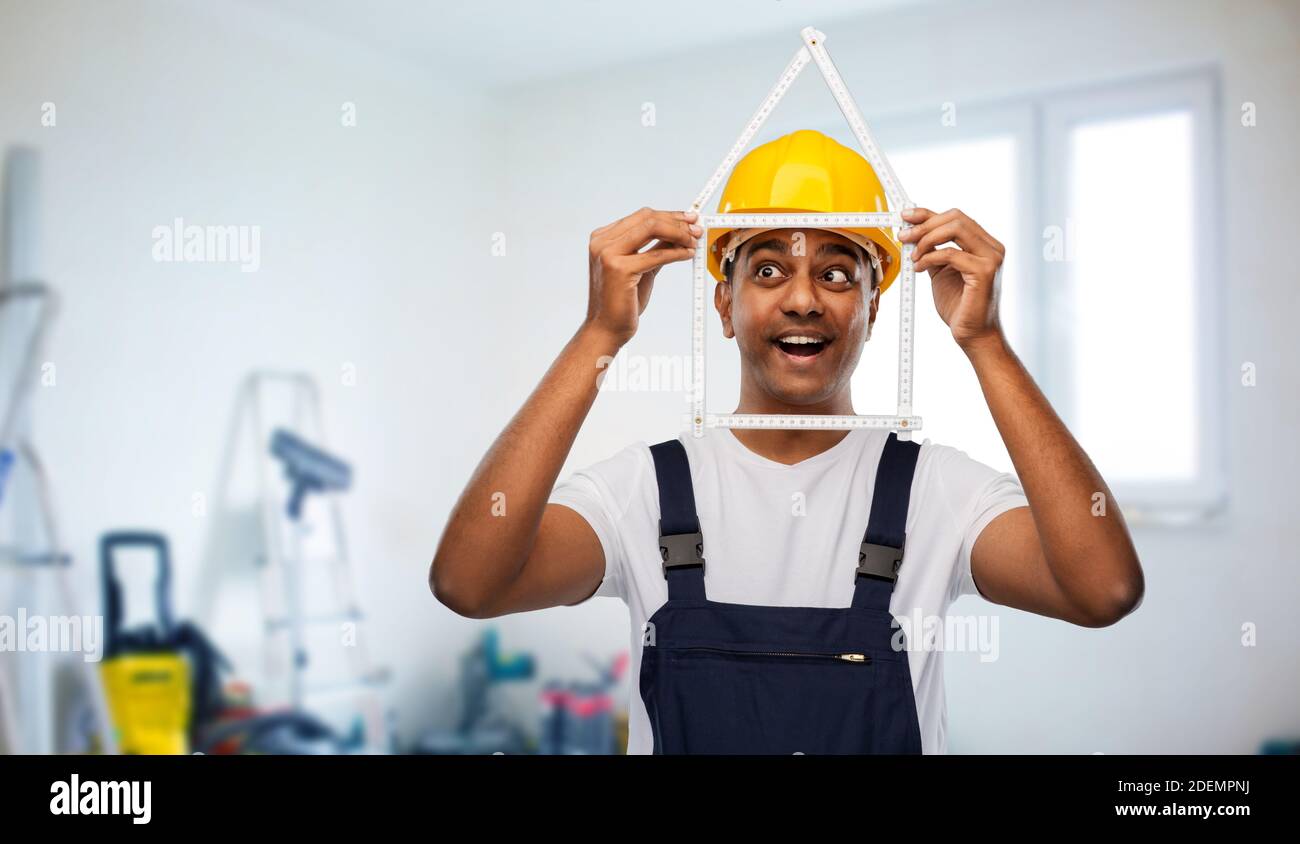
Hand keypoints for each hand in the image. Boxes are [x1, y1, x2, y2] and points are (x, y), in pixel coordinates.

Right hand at [584, 207, 699, 345]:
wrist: (606, 329)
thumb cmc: (622, 301)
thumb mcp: (642, 267)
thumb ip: (656, 248)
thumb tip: (680, 232)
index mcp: (603, 238)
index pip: (642, 216)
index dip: (670, 215)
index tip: (689, 219)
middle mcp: (602, 242)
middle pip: (647, 218)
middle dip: (677, 222)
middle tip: (697, 229)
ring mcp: (608, 254)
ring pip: (652, 228)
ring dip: (679, 234)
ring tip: (694, 242)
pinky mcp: (619, 269)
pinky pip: (656, 254)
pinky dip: (676, 252)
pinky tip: (688, 255)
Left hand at [899, 207, 1005, 352]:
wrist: (972, 334)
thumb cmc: (959, 306)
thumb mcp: (940, 272)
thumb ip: (932, 251)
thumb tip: (912, 233)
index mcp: (984, 244)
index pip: (956, 217)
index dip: (928, 214)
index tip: (905, 216)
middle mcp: (992, 247)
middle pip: (956, 217)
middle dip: (924, 225)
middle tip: (903, 237)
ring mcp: (992, 258)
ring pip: (955, 228)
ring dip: (926, 239)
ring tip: (913, 256)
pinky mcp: (985, 271)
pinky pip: (951, 253)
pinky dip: (930, 257)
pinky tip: (919, 268)